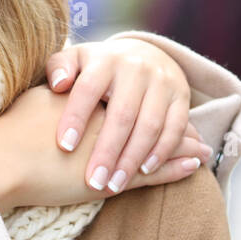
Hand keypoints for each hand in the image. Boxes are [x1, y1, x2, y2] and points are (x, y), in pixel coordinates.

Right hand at [0, 85, 208, 212]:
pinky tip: (193, 167)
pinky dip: (174, 169)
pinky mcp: (111, 180)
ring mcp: (112, 151)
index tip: (171, 107)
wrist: (3, 160)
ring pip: (156, 145)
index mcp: (93, 101)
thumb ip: (58, 86)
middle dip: (175, 126)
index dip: (153, 103)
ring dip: (181, 147)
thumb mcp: (41, 98)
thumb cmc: (14, 130)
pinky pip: (152, 173)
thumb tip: (65, 82)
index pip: (132, 100)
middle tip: (198, 132)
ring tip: (202, 148)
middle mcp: (107, 122)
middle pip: (149, 119)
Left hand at [45, 38, 204, 191]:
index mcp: (104, 61)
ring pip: (149, 124)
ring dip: (132, 158)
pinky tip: (144, 171)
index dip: (76, 117)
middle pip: (121, 114)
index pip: (88, 89)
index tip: (64, 147)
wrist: (144, 54)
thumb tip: (58, 85)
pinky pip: (175, 127)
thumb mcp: (74, 60)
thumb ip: (59, 68)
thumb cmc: (96, 67)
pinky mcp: (182, 96)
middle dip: (107, 151)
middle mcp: (136, 69)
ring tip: (114, 185)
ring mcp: (162, 82)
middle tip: (93, 181)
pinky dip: (162, 151)